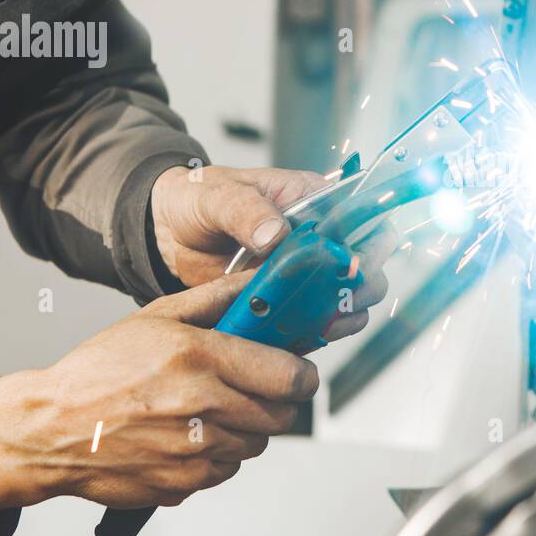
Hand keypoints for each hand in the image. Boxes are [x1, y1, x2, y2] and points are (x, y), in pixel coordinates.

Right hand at [0, 273, 314, 511]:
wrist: (49, 430)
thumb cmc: (99, 371)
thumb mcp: (156, 317)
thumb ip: (216, 298)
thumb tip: (261, 280)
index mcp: (200, 357)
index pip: (288, 375)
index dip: (302, 375)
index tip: (299, 372)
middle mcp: (202, 405)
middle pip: (281, 415)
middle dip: (277, 402)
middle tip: (257, 391)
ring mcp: (194, 450)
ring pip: (256, 444)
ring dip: (245, 429)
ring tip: (209, 411)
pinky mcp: (184, 483)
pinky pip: (226, 469)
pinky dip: (218, 456)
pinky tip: (188, 436)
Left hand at [150, 164, 393, 341]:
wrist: (166, 232)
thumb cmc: (197, 200)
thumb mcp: (217, 196)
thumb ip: (246, 211)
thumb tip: (276, 234)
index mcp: (312, 201)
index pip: (361, 218)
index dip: (369, 242)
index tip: (354, 264)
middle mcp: (319, 238)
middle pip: (364, 264)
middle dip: (362, 286)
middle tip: (343, 301)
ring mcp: (306, 273)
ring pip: (347, 298)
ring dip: (344, 314)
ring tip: (327, 325)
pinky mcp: (289, 302)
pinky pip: (315, 321)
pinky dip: (316, 332)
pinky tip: (304, 338)